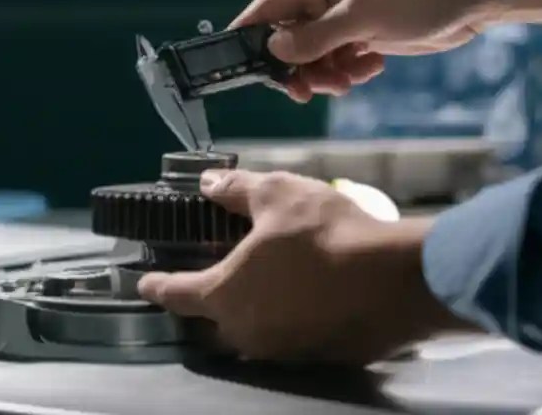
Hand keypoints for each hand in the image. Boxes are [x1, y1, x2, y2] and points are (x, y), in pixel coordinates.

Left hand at [137, 169, 470, 364]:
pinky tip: (302, 299)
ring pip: (251, 335)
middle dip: (204, 305)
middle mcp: (246, 331)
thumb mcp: (276, 195)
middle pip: (211, 323)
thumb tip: (210, 183)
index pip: (176, 294)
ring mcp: (283, 351)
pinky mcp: (319, 358)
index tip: (145, 284)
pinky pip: (289, 341)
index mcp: (224, 294)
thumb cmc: (326, 234)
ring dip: (248, 313)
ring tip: (258, 287)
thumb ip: (236, 190)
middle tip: (204, 282)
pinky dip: (287, 321)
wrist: (396, 281)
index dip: (157, 286)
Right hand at [230, 0, 481, 101]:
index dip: (251, 37)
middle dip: (300, 67)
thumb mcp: (361, 18)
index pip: (268, 9)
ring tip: (349, 80)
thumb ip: (315, 37)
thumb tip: (275, 50)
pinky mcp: (361, 32)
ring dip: (326, 74)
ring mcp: (342, 16)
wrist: (468, 0)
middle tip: (311, 90)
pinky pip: (338, 60)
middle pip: (289, 40)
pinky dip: (349, 71)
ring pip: (314, 55)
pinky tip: (371, 67)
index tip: (239, 67)